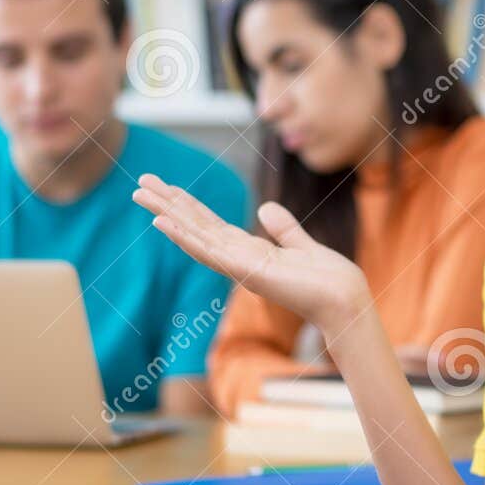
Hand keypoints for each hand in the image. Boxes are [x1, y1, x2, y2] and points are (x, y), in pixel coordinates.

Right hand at [133, 173, 371, 334]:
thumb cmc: (328, 280)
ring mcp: (239, 266)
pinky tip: (164, 222)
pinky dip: (185, 237)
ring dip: (168, 215)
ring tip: (141, 196)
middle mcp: (239, 259)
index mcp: (250, 252)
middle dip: (168, 205)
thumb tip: (265, 208)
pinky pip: (210, 252)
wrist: (345, 299)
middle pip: (195, 227)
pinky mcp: (246, 272)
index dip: (188, 206)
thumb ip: (284, 228)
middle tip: (139, 185)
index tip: (167, 187)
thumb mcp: (303, 245)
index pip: (211, 225)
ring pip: (194, 236)